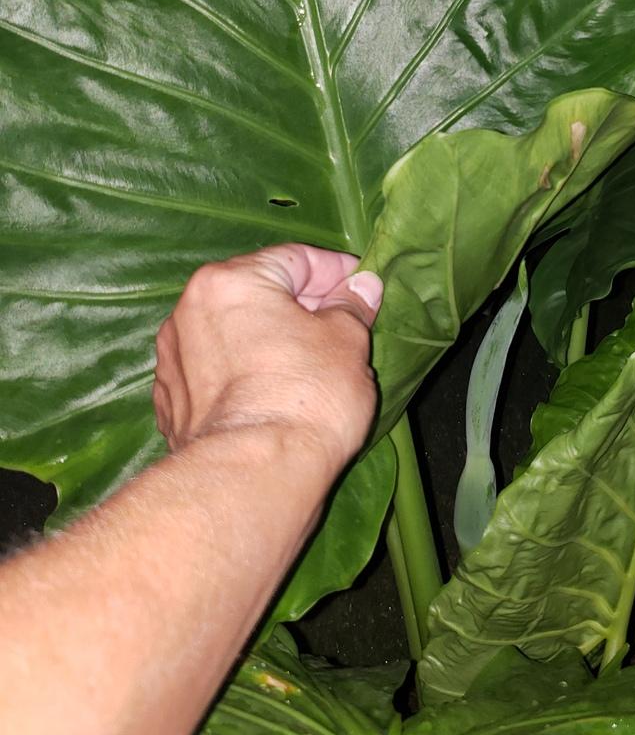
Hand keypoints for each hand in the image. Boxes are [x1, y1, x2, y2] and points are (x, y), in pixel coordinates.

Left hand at [152, 244, 382, 474]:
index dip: (336, 271)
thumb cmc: (308, 395)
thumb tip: (361, 288)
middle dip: (302, 308)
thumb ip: (351, 306)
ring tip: (309, 367)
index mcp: (229, 281)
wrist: (254, 476)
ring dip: (269, 342)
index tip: (363, 287)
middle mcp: (189, 310)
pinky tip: (272, 396)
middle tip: (343, 328)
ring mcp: (173, 359)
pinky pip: (216, 374)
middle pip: (258, 294)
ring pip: (234, 335)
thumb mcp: (347, 341)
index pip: (295, 259)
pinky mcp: (171, 404)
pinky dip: (243, 376)